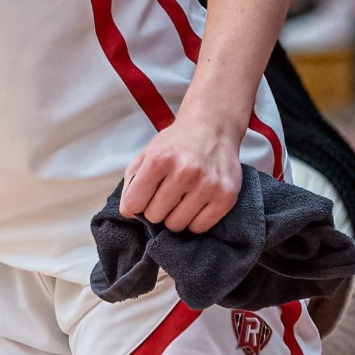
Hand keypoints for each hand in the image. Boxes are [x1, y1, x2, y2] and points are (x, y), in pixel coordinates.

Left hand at [120, 118, 244, 231]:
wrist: (213, 127)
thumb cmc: (175, 144)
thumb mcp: (147, 153)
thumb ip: (131, 182)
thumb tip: (128, 213)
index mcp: (159, 159)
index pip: (134, 203)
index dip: (136, 203)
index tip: (144, 196)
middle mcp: (184, 172)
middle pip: (155, 216)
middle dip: (155, 209)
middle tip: (164, 195)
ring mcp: (207, 185)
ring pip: (176, 225)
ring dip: (174, 216)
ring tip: (180, 198)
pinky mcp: (226, 197)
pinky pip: (199, 228)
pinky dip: (194, 220)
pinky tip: (195, 204)